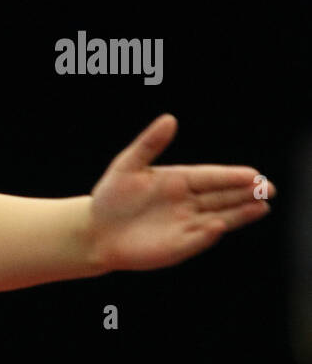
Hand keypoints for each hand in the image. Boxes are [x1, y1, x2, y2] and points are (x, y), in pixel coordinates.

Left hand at [88, 114, 274, 271]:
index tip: (253, 174)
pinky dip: (209, 232)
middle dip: (246, 193)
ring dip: (240, 213)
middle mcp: (189, 202)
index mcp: (180, 180)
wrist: (95, 230)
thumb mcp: (127, 166)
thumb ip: (149, 144)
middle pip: (223, 196)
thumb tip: (169, 118)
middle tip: (268, 188)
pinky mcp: (179, 245)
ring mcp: (186, 224)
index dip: (233, 176)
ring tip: (262, 207)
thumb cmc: (111, 197)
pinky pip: (198, 238)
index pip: (212, 176)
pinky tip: (221, 225)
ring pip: (220, 216)